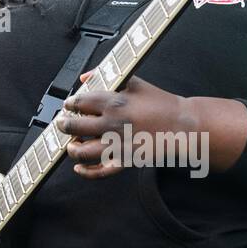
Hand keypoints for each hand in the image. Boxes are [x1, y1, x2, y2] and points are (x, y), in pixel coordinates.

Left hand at [53, 72, 198, 178]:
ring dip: (71, 148)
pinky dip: (85, 171)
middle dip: (64, 125)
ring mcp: (117, 144)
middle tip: (63, 123)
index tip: (69, 105)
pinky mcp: (125, 160)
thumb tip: (85, 77)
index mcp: (114, 102)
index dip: (70, 104)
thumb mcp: (135, 82)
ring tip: (71, 144)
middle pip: (74, 127)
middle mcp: (112, 124)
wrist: (183, 126)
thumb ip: (108, 75)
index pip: (79, 103)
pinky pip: (99, 171)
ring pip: (82, 151)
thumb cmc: (161, 103)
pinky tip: (79, 167)